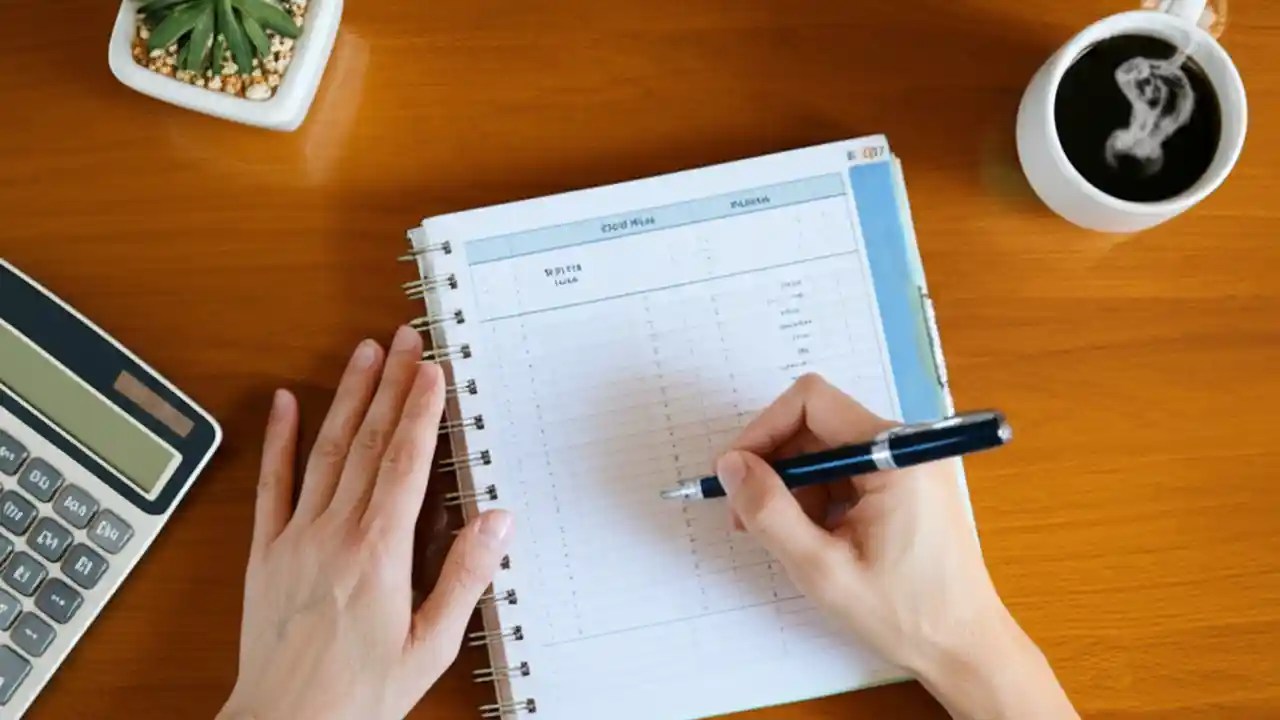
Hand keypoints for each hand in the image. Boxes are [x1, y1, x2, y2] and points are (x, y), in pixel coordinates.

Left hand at [219, 327, 513, 719]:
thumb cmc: (359, 694)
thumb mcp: (431, 645)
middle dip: (390, 386)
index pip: (405, 462)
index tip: (431, 370)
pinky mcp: (266, 551)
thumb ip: (464, 578)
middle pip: (368, 442)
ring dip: (347, 397)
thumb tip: (497, 523)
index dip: (420, 410)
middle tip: (404, 341)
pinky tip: (288, 402)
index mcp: (378, 552)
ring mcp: (296, 537)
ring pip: (325, 451)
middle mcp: (335, 533)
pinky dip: (280, 440)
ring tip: (364, 353)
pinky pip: (272, 484)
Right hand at [716, 375, 1075, 719]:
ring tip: (783, 539)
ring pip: (827, 452)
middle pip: (816, 426)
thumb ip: (769, 512)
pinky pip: (846, 473)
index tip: (736, 474)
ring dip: (794, 488)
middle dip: (774, 466)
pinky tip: (813, 540)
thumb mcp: (822, 568)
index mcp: (896, 455)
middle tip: (744, 516)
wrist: (965, 648)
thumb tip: (731, 466)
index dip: (763, 430)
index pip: (811, 402)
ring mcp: (909, 465)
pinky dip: (817, 499)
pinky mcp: (907, 485)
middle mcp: (907, 447)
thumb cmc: (905, 615)